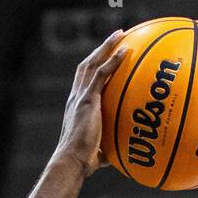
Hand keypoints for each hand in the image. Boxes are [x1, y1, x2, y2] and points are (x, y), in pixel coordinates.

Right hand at [54, 30, 127, 176]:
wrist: (71, 162)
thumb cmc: (82, 163)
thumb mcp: (96, 153)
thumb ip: (104, 150)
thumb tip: (117, 156)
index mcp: (76, 107)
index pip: (83, 80)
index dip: (93, 66)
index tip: (104, 57)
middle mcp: (75, 97)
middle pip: (87, 65)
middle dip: (100, 49)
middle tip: (115, 38)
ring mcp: (80, 97)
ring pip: (93, 63)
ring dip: (107, 46)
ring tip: (121, 34)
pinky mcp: (87, 100)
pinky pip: (102, 74)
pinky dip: (113, 60)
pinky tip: (125, 51)